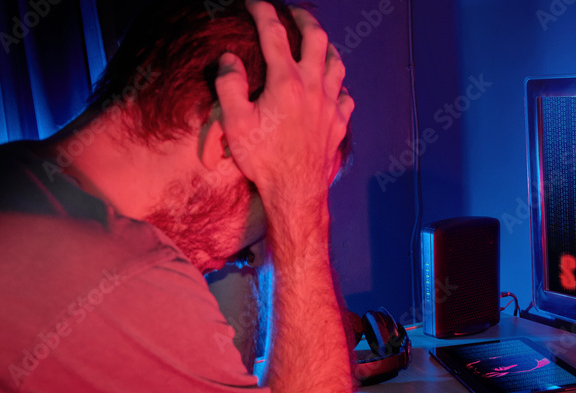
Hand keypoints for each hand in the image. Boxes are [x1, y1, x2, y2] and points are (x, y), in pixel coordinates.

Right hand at [214, 1, 353, 217]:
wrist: (295, 192)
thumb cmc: (263, 159)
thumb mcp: (235, 122)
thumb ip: (229, 84)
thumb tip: (230, 59)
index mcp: (286, 82)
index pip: (274, 34)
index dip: (263, 12)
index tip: (254, 2)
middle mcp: (313, 88)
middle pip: (316, 39)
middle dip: (304, 19)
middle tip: (293, 13)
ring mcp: (331, 106)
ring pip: (337, 64)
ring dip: (327, 48)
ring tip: (319, 43)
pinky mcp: (339, 124)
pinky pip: (346, 96)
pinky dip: (340, 85)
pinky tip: (334, 87)